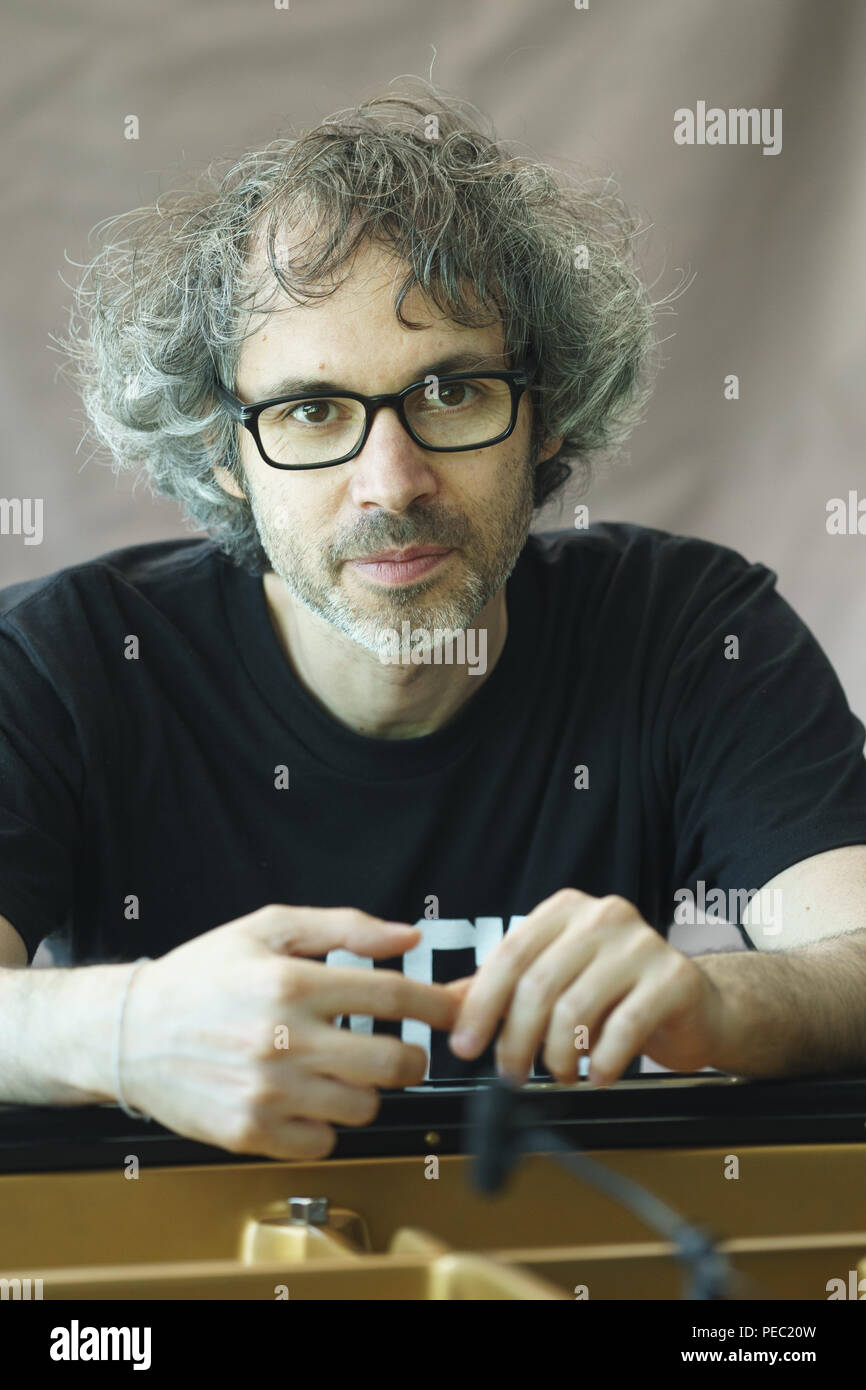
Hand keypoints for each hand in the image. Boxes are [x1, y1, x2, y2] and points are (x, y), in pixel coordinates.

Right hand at [121, 904, 458, 1158]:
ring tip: (336, 1070)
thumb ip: (343, 926)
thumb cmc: (201, 976)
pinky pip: (325, 1143)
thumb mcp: (266, 928)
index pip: (394, 994)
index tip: (454, 1010)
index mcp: (291, 983)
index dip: (438, 1004)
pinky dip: (325, 1126)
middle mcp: (283, 1039)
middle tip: (394, 1049)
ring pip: (365, 1106)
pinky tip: (303, 1098)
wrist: (128, 1033)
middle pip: (394, 1062)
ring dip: (364, 1090)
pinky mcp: (250, 1133)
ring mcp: (267, 1092)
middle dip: (409, 1056)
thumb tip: (407, 934)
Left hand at [446, 888, 724, 1085]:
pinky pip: (623, 1029)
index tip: (466, 1047)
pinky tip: (597, 1075)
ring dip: (558, 1057)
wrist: (695, 1005)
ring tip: (561, 1074)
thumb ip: (502, 992)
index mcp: (565, 910)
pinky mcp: (674, 978)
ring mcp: (642, 944)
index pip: (509, 955)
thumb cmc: (617, 995)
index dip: (482, 1006)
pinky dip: (601, 1062)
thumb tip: (445, 1012)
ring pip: (575, 1009)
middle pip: (538, 985)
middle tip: (511, 1075)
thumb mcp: (555, 983)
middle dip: (516, 1041)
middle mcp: (603, 916)